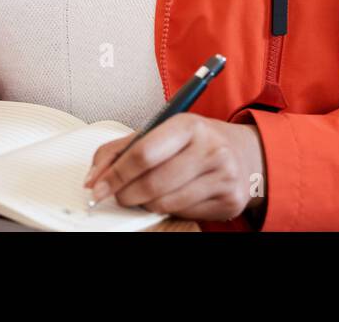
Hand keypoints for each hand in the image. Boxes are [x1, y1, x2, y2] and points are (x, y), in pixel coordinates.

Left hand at [81, 114, 266, 222]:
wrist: (243, 154)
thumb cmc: (195, 142)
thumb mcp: (162, 132)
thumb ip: (123, 149)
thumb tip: (94, 177)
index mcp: (189, 125)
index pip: (143, 153)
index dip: (115, 174)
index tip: (98, 187)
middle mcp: (210, 148)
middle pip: (152, 183)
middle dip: (126, 194)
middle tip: (118, 195)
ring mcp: (223, 176)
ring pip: (165, 203)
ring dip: (146, 204)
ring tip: (146, 194)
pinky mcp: (229, 200)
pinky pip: (184, 214)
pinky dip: (169, 209)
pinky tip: (172, 197)